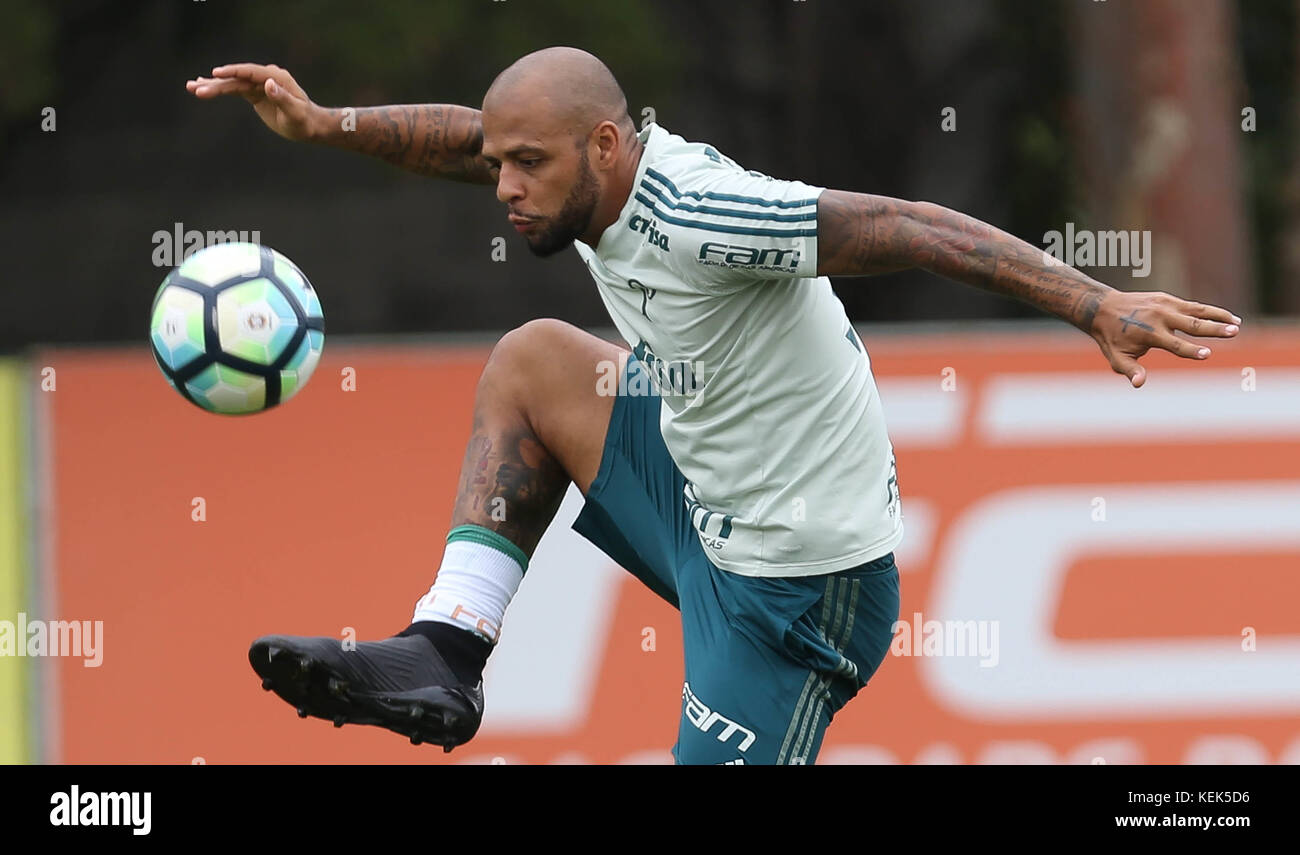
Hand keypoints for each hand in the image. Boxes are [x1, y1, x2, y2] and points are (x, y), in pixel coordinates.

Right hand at [186, 63, 323, 141]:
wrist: (310, 125)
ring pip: (232, 83)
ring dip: (212, 86)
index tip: (215, 73)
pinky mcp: (255, 93)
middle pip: (237, 78)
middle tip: (194, 88)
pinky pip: (234, 89)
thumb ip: (282, 98)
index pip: (250, 72)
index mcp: (276, 77)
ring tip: (190, 87)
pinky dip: (220, 89)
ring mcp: (259, 84)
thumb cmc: (305, 121)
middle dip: (215, 83)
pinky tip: (203, 87)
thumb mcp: (295, 113)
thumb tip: (268, 83)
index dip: (232, 72)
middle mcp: (266, 77)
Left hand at [1089, 290, 1241, 387]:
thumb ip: (1130, 370)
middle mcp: (1159, 317)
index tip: (1207, 353)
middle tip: (1234, 332)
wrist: (1103, 308)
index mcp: (1148, 334)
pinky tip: (1226, 317)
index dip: (1190, 350)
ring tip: (1237, 324)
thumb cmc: (1111, 338)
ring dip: (1219, 316)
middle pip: (1191, 324)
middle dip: (1213, 329)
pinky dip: (1210, 310)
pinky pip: (1193, 305)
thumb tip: (1139, 384)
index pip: (1174, 344)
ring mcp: (1165, 305)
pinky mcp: (1167, 299)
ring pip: (1197, 311)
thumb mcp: (1116, 357)